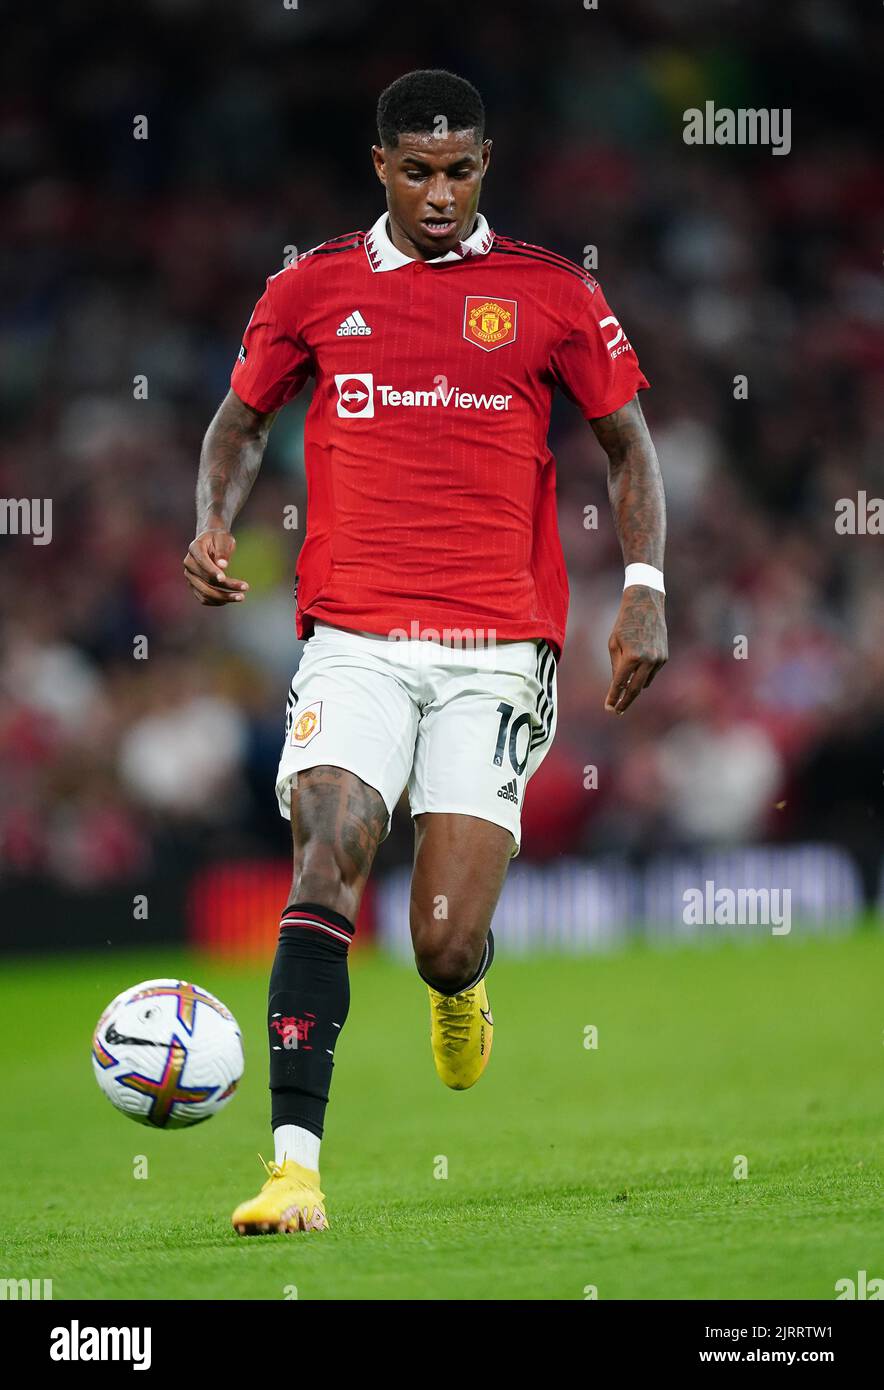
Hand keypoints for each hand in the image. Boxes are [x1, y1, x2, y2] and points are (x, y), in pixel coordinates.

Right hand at [183, 528, 249, 605]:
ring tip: (241, 597)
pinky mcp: (194, 586)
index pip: (202, 562)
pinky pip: (203, 598)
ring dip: (223, 597)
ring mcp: (190, 576)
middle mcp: (189, 563)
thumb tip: (222, 565)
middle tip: (245, 587)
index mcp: (194, 548)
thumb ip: (223, 550)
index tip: (224, 578)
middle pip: (205, 580)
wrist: (211, 542)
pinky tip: (231, 598)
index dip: (212, 571)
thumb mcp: (224, 539)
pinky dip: (217, 601)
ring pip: (205, 593)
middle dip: (226, 586)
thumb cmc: (219, 539)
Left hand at [605, 586, 666, 714]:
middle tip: (617, 711)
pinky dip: (643, 676)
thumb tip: (618, 686)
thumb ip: (616, 666)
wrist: (646, 605)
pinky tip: (636, 673)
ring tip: (623, 693)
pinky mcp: (664, 657)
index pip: (620, 683)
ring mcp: (658, 660)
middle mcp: (647, 660)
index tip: (608, 708)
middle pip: (635, 690)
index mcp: (631, 656)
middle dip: (625, 702)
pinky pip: (651, 673)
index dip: (613, 697)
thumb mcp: (613, 644)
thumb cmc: (625, 623)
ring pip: (645, 682)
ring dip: (634, 687)